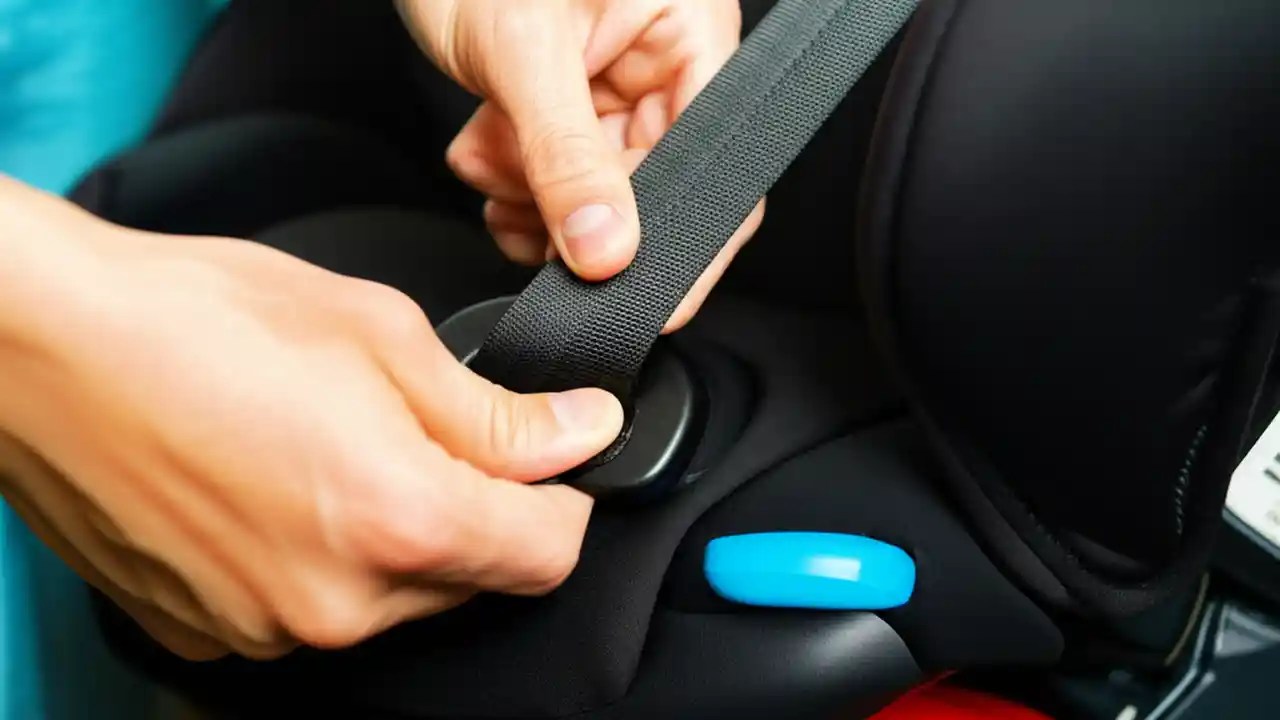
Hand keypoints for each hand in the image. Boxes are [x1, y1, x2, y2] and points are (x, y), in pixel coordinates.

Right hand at [0, 177, 622, 660]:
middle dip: (476, 512)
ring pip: (394, 599)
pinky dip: (322, 559)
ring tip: (333, 446)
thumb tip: (579, 435)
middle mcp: (338, 602)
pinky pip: (313, 608)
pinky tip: (280, 486)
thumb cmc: (199, 318)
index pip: (549, 555)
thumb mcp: (380, 335)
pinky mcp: (213, 631)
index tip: (551, 460)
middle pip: (474, 580)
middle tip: (421, 430)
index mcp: (397, 521)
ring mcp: (268, 628)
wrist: (45, 344)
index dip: (565, 501)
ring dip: (395, 537)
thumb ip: (494, 414)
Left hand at [396, 0, 764, 331]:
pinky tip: (486, 155)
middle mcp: (661, 65)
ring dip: (534, 200)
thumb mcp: (526, 52)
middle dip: (577, 211)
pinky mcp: (568, 109)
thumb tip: (609, 249)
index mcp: (689, 31)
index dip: (687, 240)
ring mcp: (613, 90)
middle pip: (651, 189)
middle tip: (531, 213)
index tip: (645, 299)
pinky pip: (555, 183)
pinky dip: (514, 189)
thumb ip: (566, 156)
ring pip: (595, 197)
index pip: (716, 161)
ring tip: (493, 160)